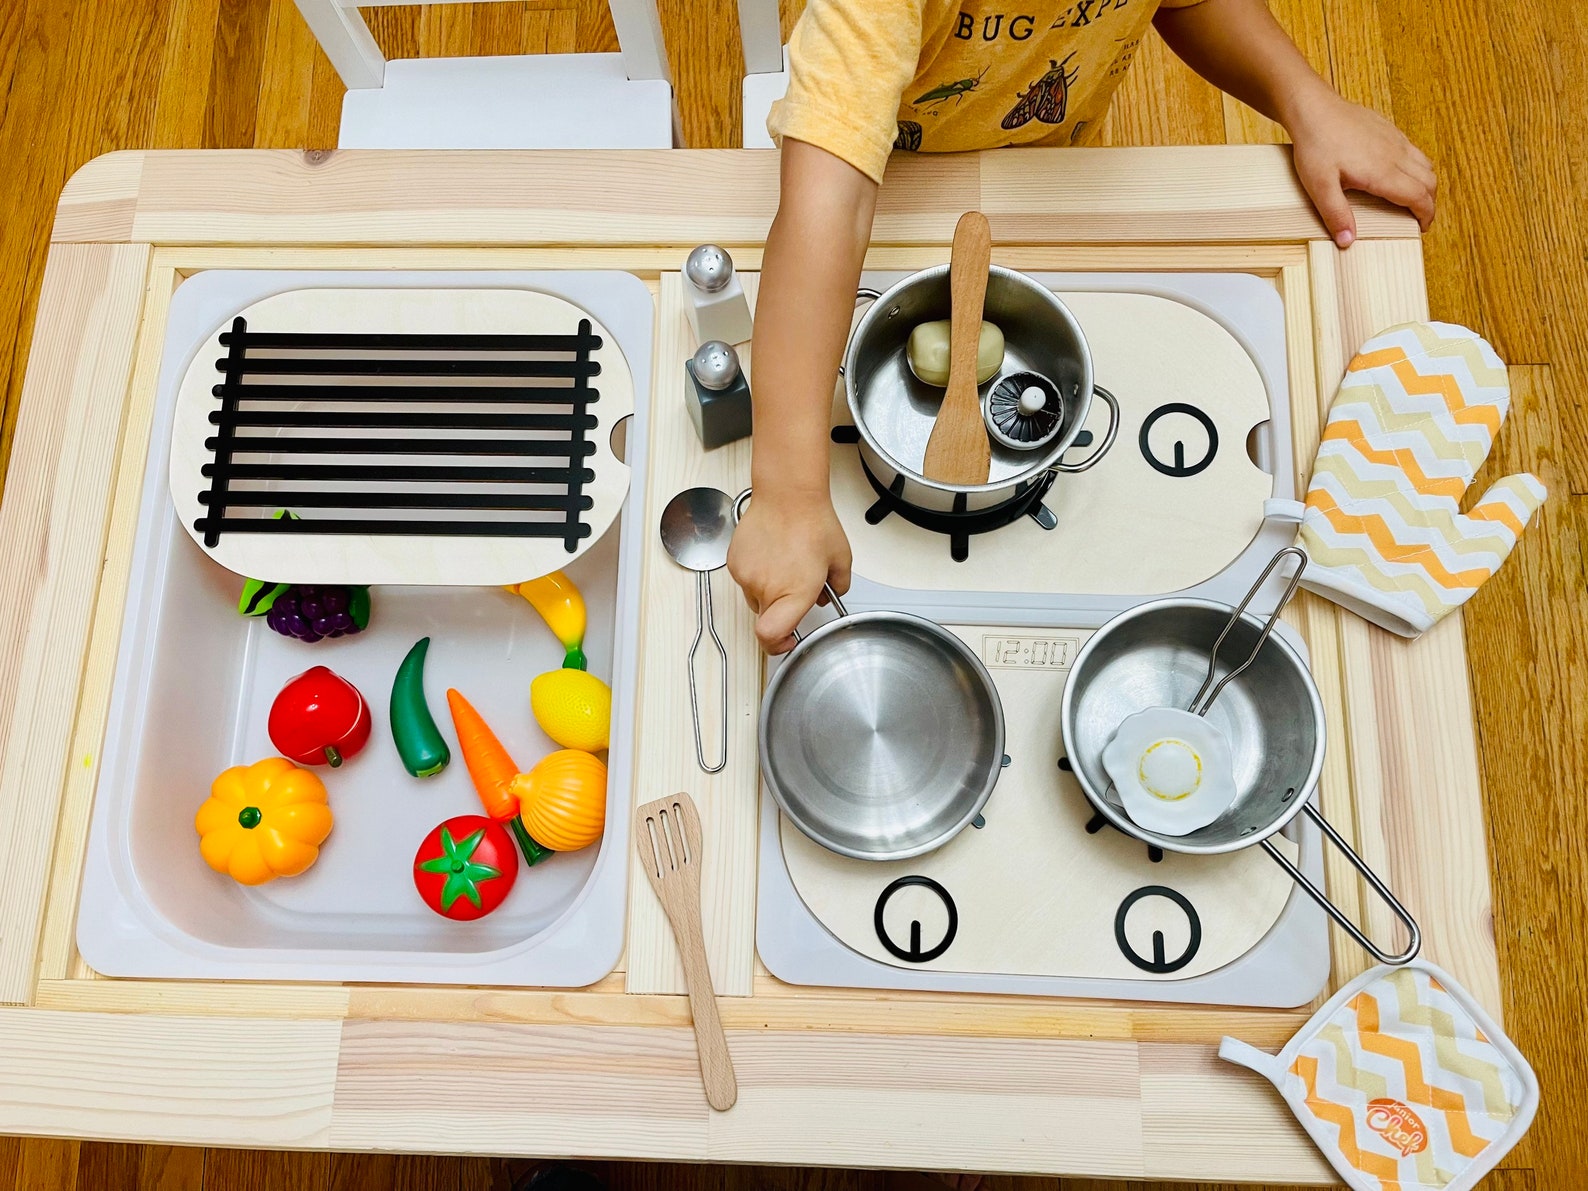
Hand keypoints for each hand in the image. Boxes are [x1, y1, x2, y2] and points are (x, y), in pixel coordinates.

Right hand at [728, 491, 851, 653]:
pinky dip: (757, 574)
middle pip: (766, 619)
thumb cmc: (813, 522)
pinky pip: (745, 580)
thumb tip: (827, 597)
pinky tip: (771, 554)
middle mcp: (767, 587)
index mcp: (795, 592)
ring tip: (783, 564)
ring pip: (755, 598)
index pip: (771, 635)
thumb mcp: (841, 559)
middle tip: (795, 586)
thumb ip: (838, 587)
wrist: (787, 495)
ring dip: (768, 591)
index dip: (777, 645)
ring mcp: (746, 575)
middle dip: (781, 610)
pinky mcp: (735, 562)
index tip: (787, 641)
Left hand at [1288, 92, 1435, 245]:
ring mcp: (1395, 140)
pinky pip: (1414, 151)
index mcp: (1382, 172)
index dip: (1426, 214)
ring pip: (1425, 164)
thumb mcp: (1319, 186)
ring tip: (1413, 199)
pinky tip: (1401, 174)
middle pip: (1429, 180)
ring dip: (1426, 184)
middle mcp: (1395, 155)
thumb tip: (1348, 241)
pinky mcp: (1389, 130)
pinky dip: (1418, 167)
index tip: (1423, 228)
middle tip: (1420, 218)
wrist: (1314, 108)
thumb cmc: (1316, 145)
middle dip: (1430, 202)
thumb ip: (1336, 214)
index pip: (1418, 196)